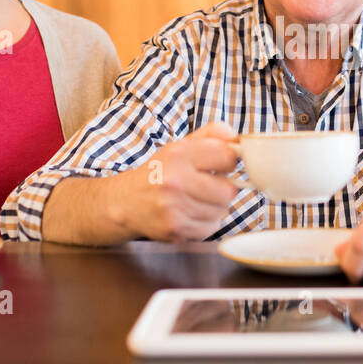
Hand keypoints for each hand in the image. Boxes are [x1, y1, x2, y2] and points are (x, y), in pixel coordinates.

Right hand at [122, 121, 240, 240]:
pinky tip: (190, 214)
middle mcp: (174, 181)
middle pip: (228, 191)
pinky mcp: (174, 229)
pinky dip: (206, 222)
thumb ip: (212, 134)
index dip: (229, 161)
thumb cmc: (159, 172)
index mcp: (178, 154)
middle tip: (209, 186)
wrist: (125, 202)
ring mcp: (173, 208)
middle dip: (223, 189)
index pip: (226, 156)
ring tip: (197, 200)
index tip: (221, 165)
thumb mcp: (181, 146)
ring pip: (221, 211)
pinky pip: (211, 228)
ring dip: (215, 207)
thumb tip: (237, 138)